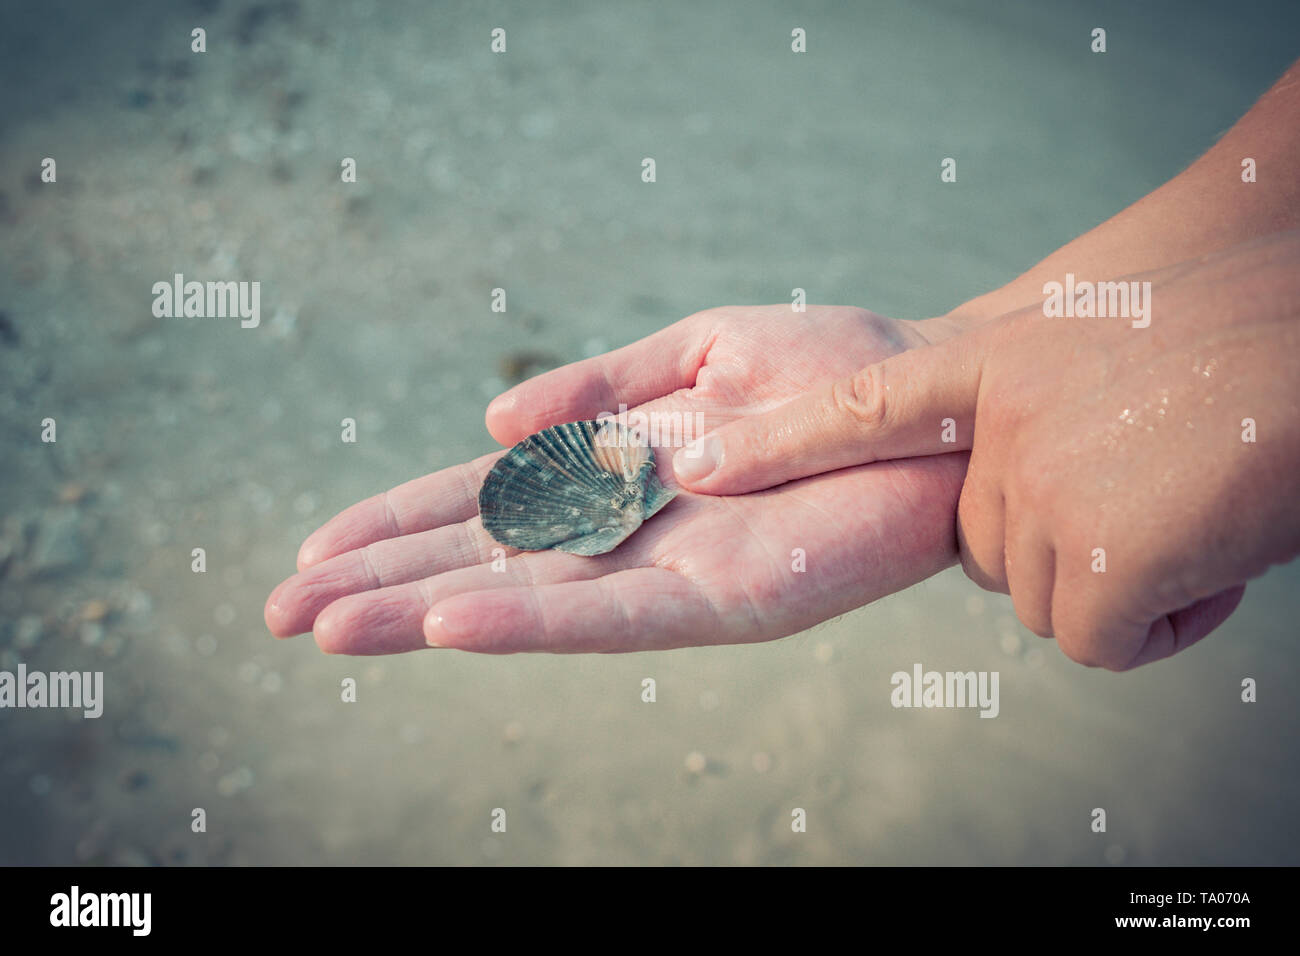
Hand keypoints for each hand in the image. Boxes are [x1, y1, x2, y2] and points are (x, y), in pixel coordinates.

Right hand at [264, 305, 968, 652]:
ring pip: (526, 603)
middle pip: (482, 563)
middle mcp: (628, 534)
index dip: (396, 522)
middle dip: (382, 586)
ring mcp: (669, 574)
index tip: (313, 547)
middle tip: (282, 615)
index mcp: (613, 470)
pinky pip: (613, 617)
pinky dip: (530, 623)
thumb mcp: (699, 349)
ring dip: (424, 615)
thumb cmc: (832, 369)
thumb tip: (490, 419)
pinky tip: (447, 626)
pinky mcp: (725, 603)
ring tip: (328, 632)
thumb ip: (597, 389)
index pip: (482, 501)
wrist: (939, 401)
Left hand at [672, 235, 1299, 668]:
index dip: (771, 444)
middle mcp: (998, 422)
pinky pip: (1104, 639)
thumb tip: (982, 457)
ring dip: (1127, 576)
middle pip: (989, 549)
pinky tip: (1218, 546)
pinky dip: (1170, 617)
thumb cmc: (1235, 326)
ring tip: (1199, 502)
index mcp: (992, 358)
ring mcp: (1042, 487)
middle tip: (1161, 487)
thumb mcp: (1089, 342)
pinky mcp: (1098, 557)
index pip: (853, 410)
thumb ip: (1012, 389)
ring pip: (1047, 597)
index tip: (695, 468)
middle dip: (1069, 546)